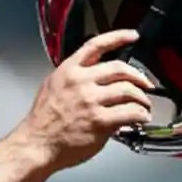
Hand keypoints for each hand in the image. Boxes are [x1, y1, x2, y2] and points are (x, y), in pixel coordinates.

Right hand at [12, 29, 153, 171]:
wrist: (36, 144)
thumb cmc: (43, 121)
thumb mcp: (52, 86)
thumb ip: (74, 78)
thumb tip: (95, 77)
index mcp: (69, 70)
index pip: (96, 45)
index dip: (118, 37)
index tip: (132, 36)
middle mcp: (81, 82)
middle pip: (120, 69)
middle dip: (139, 76)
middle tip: (146, 84)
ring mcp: (91, 101)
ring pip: (129, 90)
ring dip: (142, 99)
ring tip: (144, 106)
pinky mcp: (100, 121)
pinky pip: (130, 112)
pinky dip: (141, 115)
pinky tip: (141, 118)